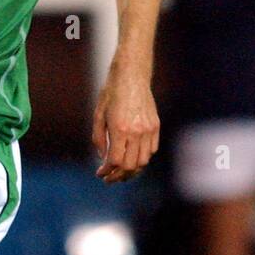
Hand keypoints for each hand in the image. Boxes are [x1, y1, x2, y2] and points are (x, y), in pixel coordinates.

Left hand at [92, 65, 159, 183]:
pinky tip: (133, 158)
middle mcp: (136, 132)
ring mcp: (148, 129)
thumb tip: (103, 158)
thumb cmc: (112, 94)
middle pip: (130, 165)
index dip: (107, 171)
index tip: (100, 174)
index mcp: (120, 129)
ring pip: (143, 161)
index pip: (115, 161)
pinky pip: (151, 150)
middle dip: (118, 176)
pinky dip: (142, 158)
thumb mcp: (99, 115)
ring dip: (132, 170)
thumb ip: (99, 139)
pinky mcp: (156, 126)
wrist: (132, 76)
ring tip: (122, 172)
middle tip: (109, 178)